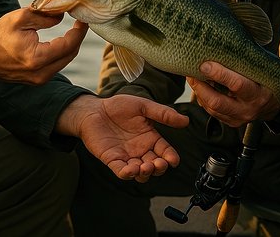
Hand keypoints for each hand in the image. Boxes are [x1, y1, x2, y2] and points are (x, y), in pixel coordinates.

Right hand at [0, 7, 87, 91]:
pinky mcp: (38, 80)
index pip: (68, 44)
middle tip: (80, 21)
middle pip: (70, 54)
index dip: (79, 31)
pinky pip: (57, 64)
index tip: (83, 18)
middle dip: (77, 37)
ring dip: (71, 44)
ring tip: (73, 28)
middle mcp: (41, 73)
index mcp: (37, 58)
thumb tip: (62, 15)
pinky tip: (62, 40)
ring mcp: (40, 79)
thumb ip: (44, 15)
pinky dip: (62, 52)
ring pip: (65, 60)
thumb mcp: (19, 19)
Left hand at [56, 94, 188, 182]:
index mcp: (150, 138)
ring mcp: (126, 156)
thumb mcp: (143, 106)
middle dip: (158, 168)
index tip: (173, 160)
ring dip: (144, 173)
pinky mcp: (112, 160)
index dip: (170, 157)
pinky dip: (127, 173)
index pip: (165, 151)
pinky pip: (121, 171)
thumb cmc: (118, 107)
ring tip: (144, 167)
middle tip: (158, 164)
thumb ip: (162, 114)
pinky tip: (130, 170)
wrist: (94, 109)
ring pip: (140, 173)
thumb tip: (185, 120)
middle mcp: (140, 150)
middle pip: (154, 166)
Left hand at [186, 61, 279, 127]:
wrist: (274, 104)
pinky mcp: (231, 122)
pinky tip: (200, 87)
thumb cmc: (265, 80)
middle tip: (190, 72)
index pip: (237, 84)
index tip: (205, 64)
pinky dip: (203, 99)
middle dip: (201, 86)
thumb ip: (245, 62)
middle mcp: (248, 109)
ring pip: (211, 108)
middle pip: (217, 101)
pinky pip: (212, 112)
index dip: (219, 74)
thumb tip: (222, 44)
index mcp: (259, 94)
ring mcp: (239, 118)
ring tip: (192, 77)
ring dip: (199, 92)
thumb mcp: (261, 70)